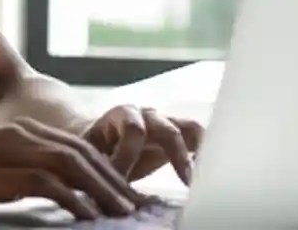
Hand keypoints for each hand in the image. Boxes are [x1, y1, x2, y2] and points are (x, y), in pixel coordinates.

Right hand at [0, 118, 151, 219]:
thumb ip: (20, 172)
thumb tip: (53, 194)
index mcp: (23, 130)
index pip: (79, 147)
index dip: (108, 170)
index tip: (127, 193)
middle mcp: (23, 133)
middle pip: (84, 154)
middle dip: (115, 181)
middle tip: (138, 206)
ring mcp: (12, 150)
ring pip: (74, 166)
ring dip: (104, 190)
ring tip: (124, 214)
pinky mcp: (0, 172)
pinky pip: (48, 184)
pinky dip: (74, 199)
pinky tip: (89, 216)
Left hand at [79, 105, 204, 185]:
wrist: (100, 138)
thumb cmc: (94, 146)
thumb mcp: (90, 152)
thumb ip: (99, 163)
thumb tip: (106, 184)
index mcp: (123, 114)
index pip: (134, 130)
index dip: (129, 156)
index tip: (121, 180)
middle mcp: (148, 115)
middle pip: (168, 128)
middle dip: (175, 156)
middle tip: (181, 182)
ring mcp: (166, 123)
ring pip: (190, 129)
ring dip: (199, 152)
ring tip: (204, 176)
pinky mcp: (177, 137)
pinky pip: (197, 139)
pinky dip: (205, 153)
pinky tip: (208, 175)